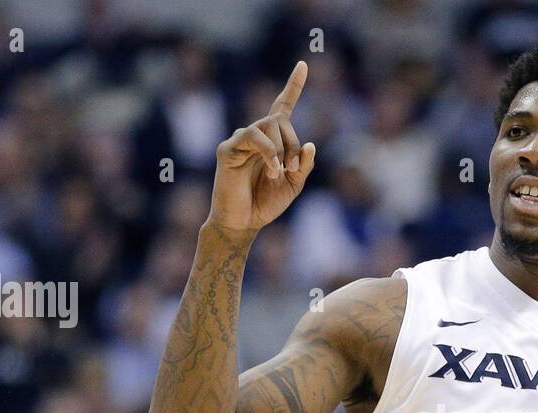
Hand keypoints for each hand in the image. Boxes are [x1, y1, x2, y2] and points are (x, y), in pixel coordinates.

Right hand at [208, 60, 315, 233]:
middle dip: (292, 144)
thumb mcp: (294, 186)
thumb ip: (303, 165)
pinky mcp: (228, 149)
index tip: (303, 64)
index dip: (294, 86)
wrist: (243, 223)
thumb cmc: (265, 204)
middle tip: (292, 170)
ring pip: (268, 125)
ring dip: (281, 149)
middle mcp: (256, 136)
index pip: (283, 107)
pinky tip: (271, 170)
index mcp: (273, 141)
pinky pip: (252, 137)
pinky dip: (268, 152)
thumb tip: (310, 144)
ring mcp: (240, 141)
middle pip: (280, 119)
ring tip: (279, 173)